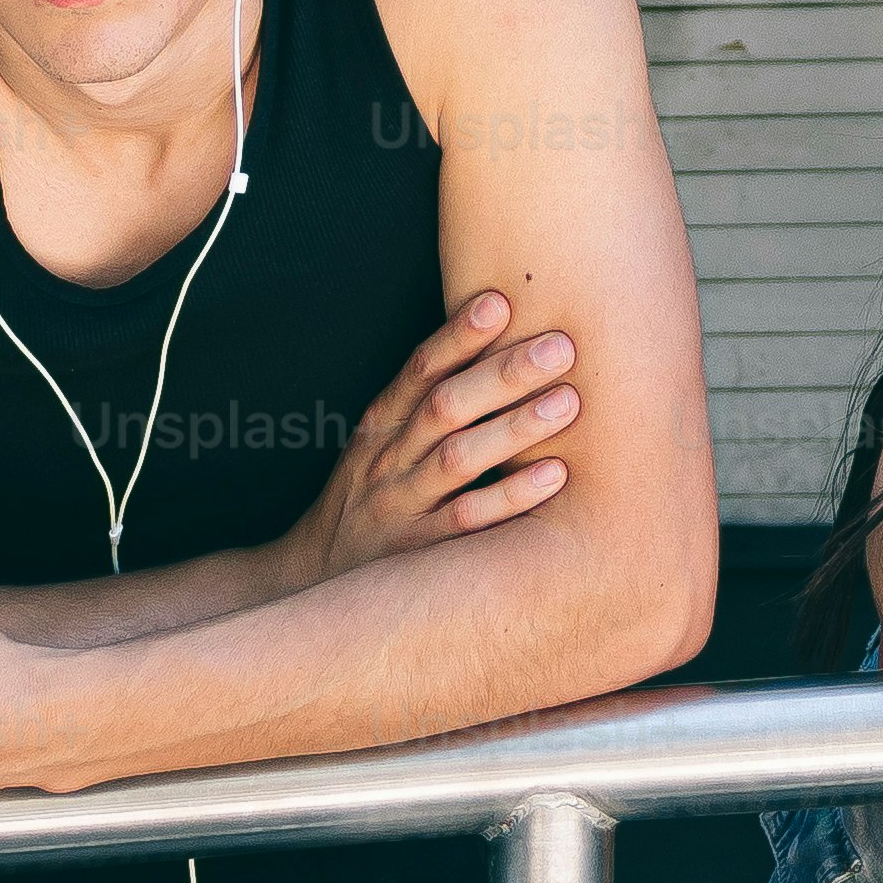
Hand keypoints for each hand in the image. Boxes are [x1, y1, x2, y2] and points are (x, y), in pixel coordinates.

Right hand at [290, 290, 584, 587]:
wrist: (314, 581)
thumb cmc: (371, 500)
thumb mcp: (381, 447)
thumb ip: (428, 405)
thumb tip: (497, 347)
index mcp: (379, 427)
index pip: (417, 371)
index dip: (456, 336)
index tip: (499, 301)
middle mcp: (387, 460)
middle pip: (443, 408)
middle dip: (502, 373)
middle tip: (560, 345)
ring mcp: (401, 507)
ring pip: (457, 460)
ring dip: (514, 428)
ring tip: (568, 401)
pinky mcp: (419, 553)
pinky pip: (467, 521)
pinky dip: (510, 497)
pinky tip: (555, 474)